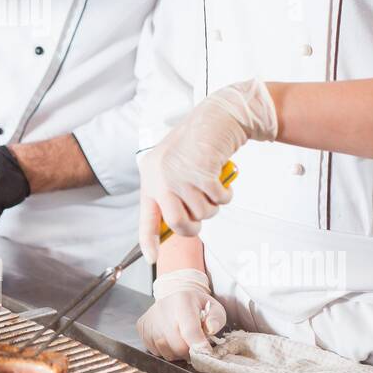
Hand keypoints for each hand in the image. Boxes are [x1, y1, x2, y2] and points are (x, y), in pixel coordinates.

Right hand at [137, 269, 227, 360]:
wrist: (174, 297)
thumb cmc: (196, 306)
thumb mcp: (213, 307)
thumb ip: (217, 318)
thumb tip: (210, 329)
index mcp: (182, 301)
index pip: (190, 331)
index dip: (199, 346)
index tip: (206, 354)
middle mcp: (162, 309)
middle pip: (178, 346)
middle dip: (190, 352)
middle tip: (195, 346)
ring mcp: (150, 319)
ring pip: (166, 352)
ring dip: (177, 353)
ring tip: (182, 341)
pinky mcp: (141, 327)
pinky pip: (155, 351)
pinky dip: (165, 351)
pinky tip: (171, 339)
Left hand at [140, 78, 276, 261]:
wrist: (217, 115)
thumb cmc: (198, 141)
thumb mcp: (175, 165)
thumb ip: (171, 191)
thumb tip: (175, 224)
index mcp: (150, 176)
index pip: (146, 216)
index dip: (149, 240)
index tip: (152, 258)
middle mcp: (160, 177)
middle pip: (178, 223)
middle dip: (195, 225)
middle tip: (203, 212)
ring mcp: (180, 175)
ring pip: (202, 213)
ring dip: (214, 205)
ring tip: (212, 186)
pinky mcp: (201, 172)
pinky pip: (218, 200)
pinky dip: (226, 195)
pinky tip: (222, 180)